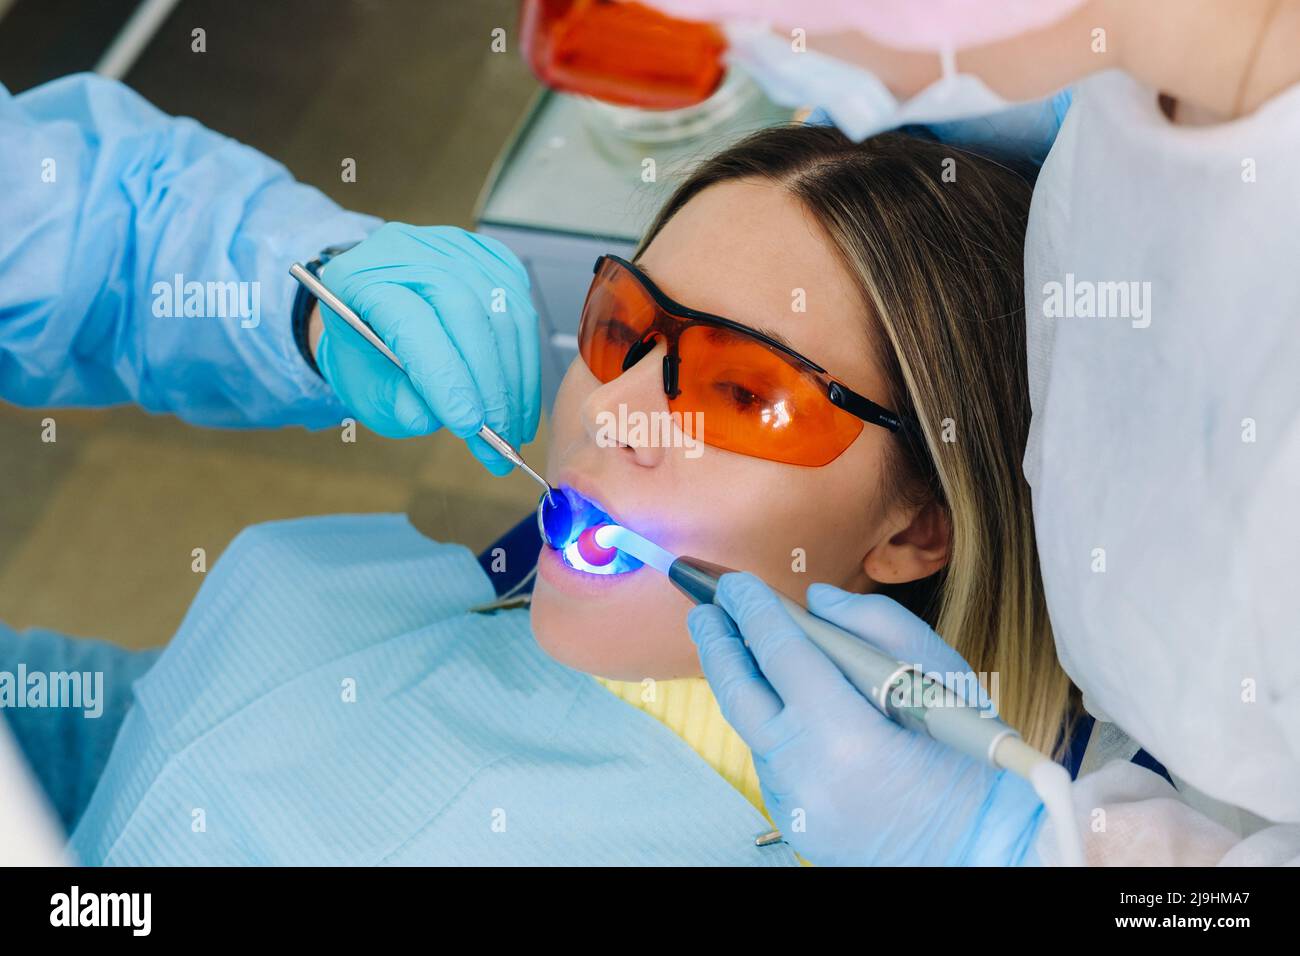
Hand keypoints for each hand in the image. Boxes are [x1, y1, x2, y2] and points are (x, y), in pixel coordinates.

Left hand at [313, 223, 539, 474]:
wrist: (376, 315)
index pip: (413, 323)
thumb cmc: (367, 354)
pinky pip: (521, 308)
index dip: (446, 377)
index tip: (469, 425)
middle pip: (466, 311)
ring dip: (516, 378)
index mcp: (360, 278)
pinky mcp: (489, 257)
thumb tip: (436, 418)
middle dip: (490, 384)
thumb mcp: (366, 390)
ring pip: (503, 310)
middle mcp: (408, 250)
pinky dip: (525, 358)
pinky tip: (519, 394)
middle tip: (501, 436)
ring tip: (514, 428)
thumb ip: (398, 405)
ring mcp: (453, 247)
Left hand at [688, 573, 1046, 865]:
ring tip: (741, 649)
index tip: (734, 584)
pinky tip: (786, 707)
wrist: (981, 846)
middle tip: (704, 609)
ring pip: (752, 729)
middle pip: (737, 693)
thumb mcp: (938, 672)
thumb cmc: (969, 757)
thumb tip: (815, 600)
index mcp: (843, 732)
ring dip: (746, 686)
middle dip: (717, 644)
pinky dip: (775, 728)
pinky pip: (771, 761)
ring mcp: (793, 803)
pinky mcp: (793, 822)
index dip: (751, 610)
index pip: (778, 651)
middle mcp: (805, 771)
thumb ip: (872, 622)